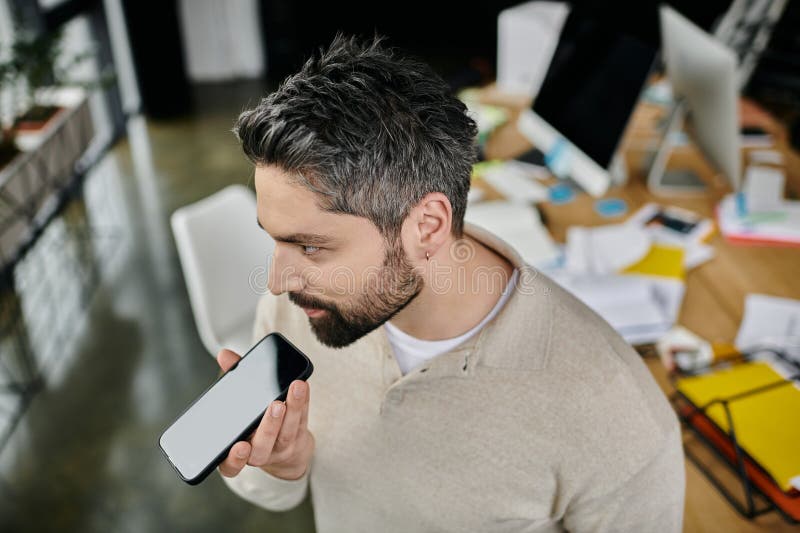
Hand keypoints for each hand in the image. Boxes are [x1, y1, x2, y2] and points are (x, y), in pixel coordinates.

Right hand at [215, 349, 314, 480]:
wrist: (286, 451)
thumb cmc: (256, 425)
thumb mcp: (240, 409)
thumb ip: (232, 381)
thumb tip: (224, 355)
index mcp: (237, 451)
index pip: (230, 466)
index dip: (234, 460)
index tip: (239, 446)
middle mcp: (258, 453)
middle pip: (262, 447)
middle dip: (269, 427)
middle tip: (275, 405)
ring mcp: (280, 448)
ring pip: (287, 433)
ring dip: (293, 409)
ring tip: (296, 387)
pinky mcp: (298, 438)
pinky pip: (301, 422)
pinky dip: (303, 403)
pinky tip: (303, 386)